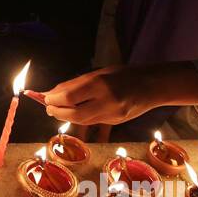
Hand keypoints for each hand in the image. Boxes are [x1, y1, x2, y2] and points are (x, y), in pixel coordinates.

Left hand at [40, 64, 163, 126]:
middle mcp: (106, 101)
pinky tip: (72, 113)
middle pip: (74, 114)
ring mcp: (112, 115)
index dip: (53, 99)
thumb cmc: (124, 74)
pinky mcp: (115, 122)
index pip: (69, 97)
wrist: (152, 86)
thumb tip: (53, 92)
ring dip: (66, 117)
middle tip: (49, 107)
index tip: (45, 97)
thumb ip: (76, 83)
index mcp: (100, 84)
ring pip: (81, 121)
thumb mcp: (99, 73)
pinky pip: (91, 123)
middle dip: (57, 112)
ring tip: (57, 110)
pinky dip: (79, 119)